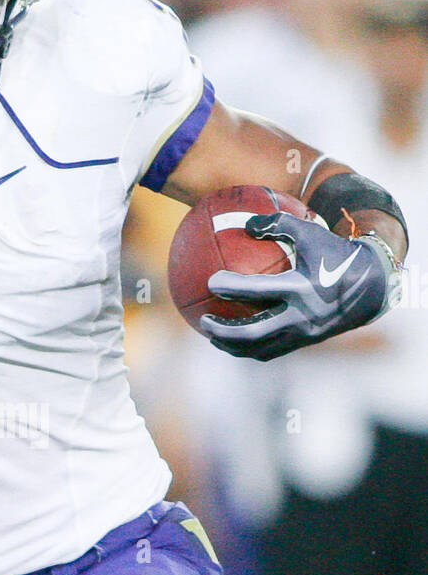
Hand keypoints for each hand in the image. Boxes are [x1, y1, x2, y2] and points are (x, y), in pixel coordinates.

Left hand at [200, 210, 398, 360]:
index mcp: (301, 288)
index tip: (210, 281)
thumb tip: (245, 223)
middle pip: (254, 333)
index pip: (259, 290)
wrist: (370, 286)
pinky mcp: (305, 343)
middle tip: (203, 321)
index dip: (232, 287)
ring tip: (213, 336)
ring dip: (233, 345)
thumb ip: (278, 223)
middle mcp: (301, 316)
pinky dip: (250, 348)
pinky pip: (271, 351)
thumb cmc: (335, 253)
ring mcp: (303, 334)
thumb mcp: (311, 232)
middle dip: (224, 330)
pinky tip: (236, 339)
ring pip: (260, 349)